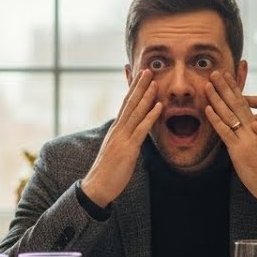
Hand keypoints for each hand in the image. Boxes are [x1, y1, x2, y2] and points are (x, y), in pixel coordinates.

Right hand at [81, 69, 161, 206]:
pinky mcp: (128, 149)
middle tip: (147, 69)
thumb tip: (131, 134)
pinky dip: (150, 116)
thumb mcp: (117, 151)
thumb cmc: (108, 172)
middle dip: (138, 85)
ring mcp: (122, 138)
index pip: (125, 105)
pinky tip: (159, 106)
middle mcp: (118, 130)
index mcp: (116, 130)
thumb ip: (124, 140)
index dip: (132, 89)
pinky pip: (141, 129)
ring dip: (146, 95)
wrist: (97, 187)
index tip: (139, 76)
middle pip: (129, 103)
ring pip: (135, 112)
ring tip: (154, 80)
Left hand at [205, 72, 256, 202]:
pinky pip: (226, 131)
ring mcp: (245, 138)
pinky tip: (208, 109)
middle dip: (225, 87)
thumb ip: (252, 138)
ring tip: (208, 84)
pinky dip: (216, 119)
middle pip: (236, 103)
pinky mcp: (239, 149)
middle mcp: (251, 129)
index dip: (234, 89)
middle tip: (215, 72)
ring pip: (229, 113)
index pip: (244, 104)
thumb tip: (243, 133)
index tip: (227, 77)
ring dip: (217, 98)